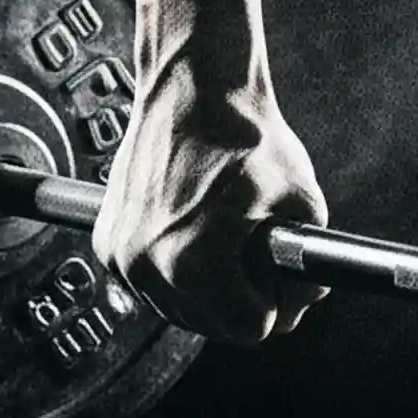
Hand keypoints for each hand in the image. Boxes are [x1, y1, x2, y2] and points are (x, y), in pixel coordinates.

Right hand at [92, 67, 329, 343]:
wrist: (193, 88)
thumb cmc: (244, 135)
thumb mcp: (304, 204)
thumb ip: (310, 268)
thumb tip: (298, 299)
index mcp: (194, 265)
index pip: (251, 329)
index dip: (276, 299)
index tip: (274, 269)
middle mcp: (146, 266)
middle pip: (211, 325)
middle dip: (239, 295)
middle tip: (251, 247)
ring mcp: (121, 255)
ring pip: (178, 308)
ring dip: (205, 285)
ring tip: (221, 232)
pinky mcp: (107, 241)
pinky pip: (150, 281)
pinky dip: (173, 267)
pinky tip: (192, 228)